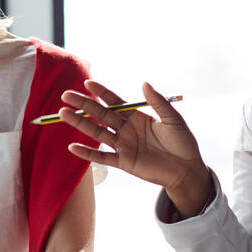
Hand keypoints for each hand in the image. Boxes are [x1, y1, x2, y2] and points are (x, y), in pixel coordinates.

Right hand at [59, 80, 209, 209]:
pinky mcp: (124, 162)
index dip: (102, 92)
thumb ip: (158, 102)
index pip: (115, 102)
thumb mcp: (173, 119)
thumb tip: (144, 83)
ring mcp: (124, 146)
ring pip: (98, 133)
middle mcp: (127, 129)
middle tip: (66, 96)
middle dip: (84, 105)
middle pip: (101, 115)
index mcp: (137, 117)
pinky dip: (88, 153)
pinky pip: (103, 157)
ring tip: (64, 114)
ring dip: (81, 124)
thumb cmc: (183, 142)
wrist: (187, 169)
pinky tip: (73, 147)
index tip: (88, 83)